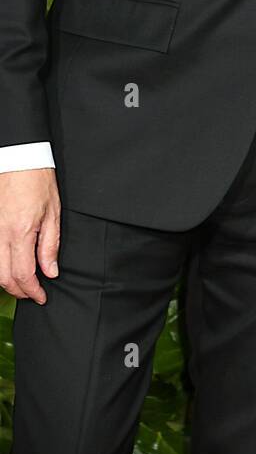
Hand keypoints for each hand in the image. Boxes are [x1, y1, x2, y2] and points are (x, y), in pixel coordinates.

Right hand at [0, 168, 60, 302]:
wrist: (18, 157)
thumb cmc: (38, 180)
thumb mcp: (53, 213)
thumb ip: (50, 245)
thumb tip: (51, 271)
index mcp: (21, 232)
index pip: (24, 274)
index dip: (33, 291)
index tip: (41, 297)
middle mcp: (0, 234)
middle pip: (3, 277)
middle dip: (18, 291)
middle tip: (33, 293)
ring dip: (6, 280)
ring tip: (22, 282)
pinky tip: (8, 265)